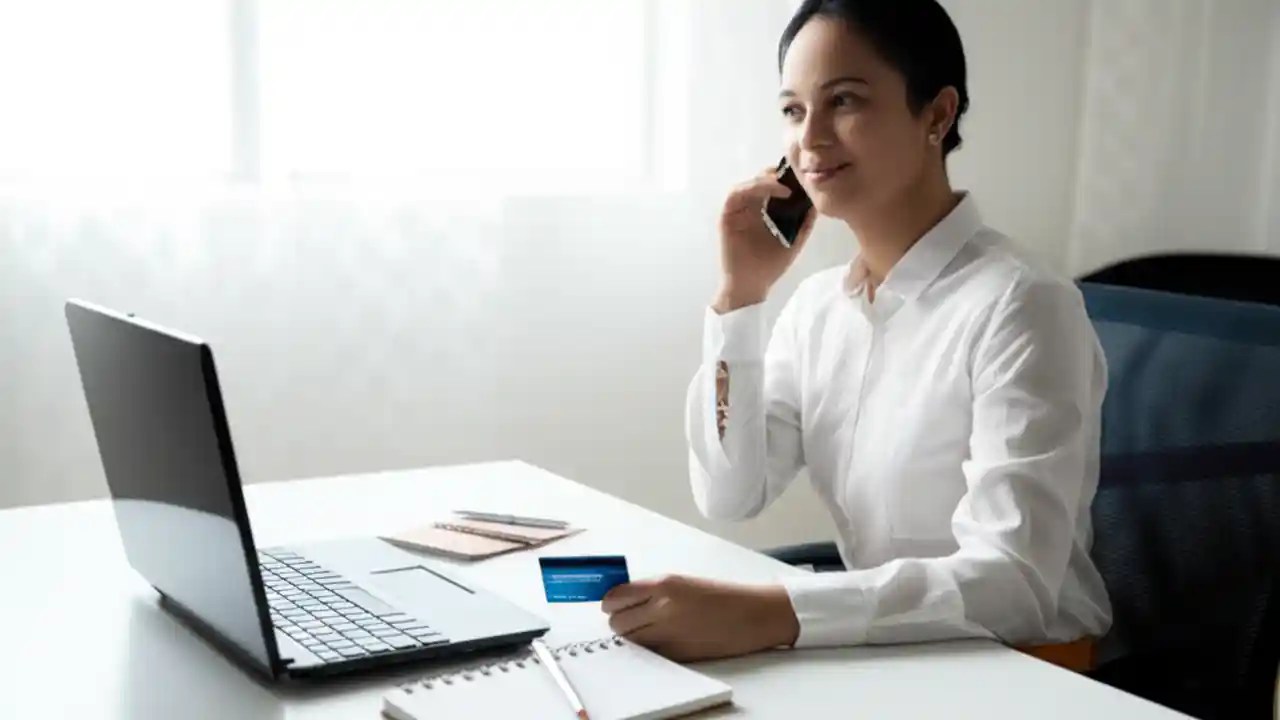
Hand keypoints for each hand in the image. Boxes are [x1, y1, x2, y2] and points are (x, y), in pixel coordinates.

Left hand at [601, 575, 799, 661]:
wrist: (752, 614)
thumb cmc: (722, 596)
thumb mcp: (683, 582)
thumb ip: (651, 590)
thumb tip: (622, 600)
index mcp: (663, 585)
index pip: (615, 597)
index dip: (611, 603)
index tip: (612, 605)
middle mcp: (662, 609)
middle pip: (617, 622)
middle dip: (620, 621)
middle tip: (632, 618)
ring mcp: (668, 634)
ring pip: (629, 641)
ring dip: (633, 637)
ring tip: (649, 630)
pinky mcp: (677, 655)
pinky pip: (648, 654)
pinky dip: (649, 649)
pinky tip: (662, 640)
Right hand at [714, 167, 816, 313]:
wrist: (752, 285)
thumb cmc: (771, 266)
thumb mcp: (795, 239)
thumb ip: (805, 221)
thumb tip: (816, 200)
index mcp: (763, 210)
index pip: (772, 186)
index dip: (787, 177)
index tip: (804, 176)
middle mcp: (748, 207)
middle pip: (760, 179)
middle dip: (778, 174)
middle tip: (796, 174)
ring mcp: (737, 211)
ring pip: (749, 183)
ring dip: (766, 179)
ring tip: (786, 184)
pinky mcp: (727, 216)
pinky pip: (736, 195)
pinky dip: (754, 188)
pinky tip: (776, 191)